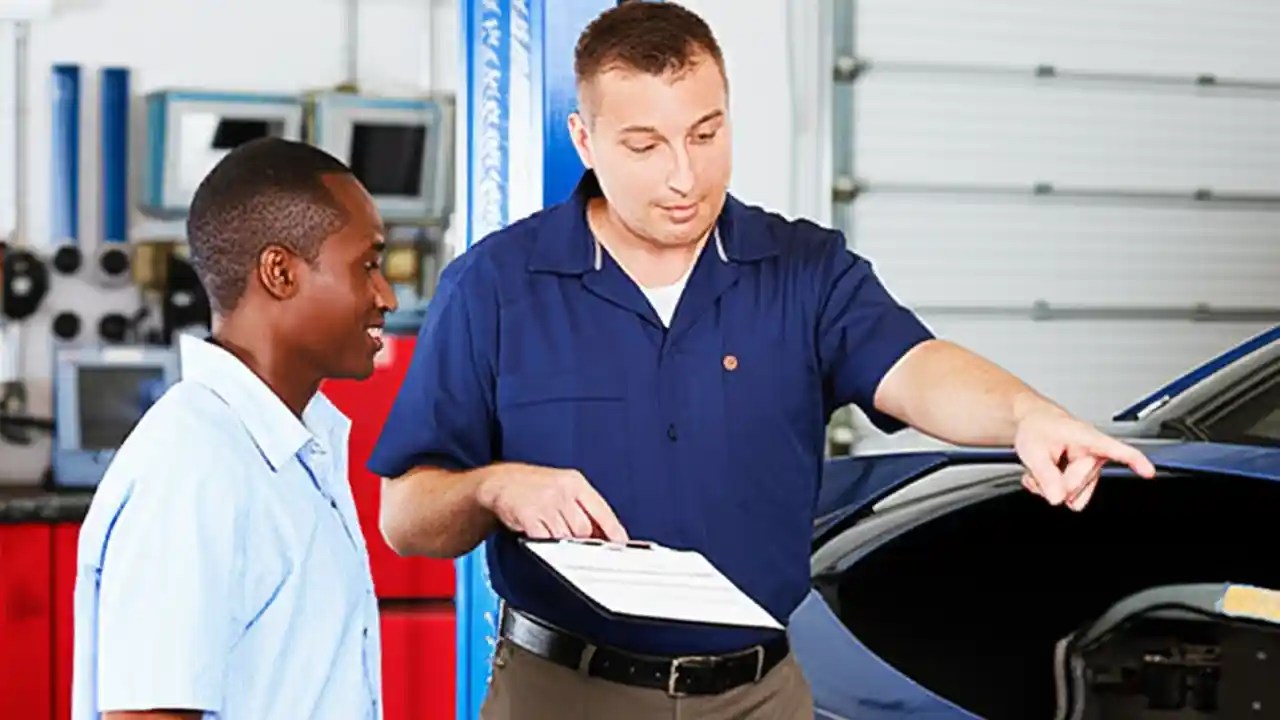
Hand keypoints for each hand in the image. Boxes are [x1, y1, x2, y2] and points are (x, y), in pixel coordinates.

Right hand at [477, 464, 628, 541]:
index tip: (620, 543)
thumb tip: (606, 532)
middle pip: (584, 528)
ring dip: (562, 542)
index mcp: (575, 483)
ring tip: (553, 531)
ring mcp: (544, 503)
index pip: (601, 510)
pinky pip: (545, 540)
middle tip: (576, 540)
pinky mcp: (528, 517)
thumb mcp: (565, 486)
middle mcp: (561, 491)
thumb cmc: (535, 486)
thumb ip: (585, 506)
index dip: (613, 529)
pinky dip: (545, 542)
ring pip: (566, 537)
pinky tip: (541, 534)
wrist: (500, 482)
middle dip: (582, 539)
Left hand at [1014, 405, 1156, 510]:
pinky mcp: (1079, 474)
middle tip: (1041, 465)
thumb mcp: (1034, 449)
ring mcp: (1085, 465)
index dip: (1134, 461)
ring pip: (1072, 492)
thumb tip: (1058, 498)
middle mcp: (1091, 453)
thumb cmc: (1035, 425)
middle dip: (1056, 480)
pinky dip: (1049, 488)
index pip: (1116, 450)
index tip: (1148, 471)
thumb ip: (1046, 475)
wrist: (1028, 421)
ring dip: (1050, 486)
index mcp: (1086, 438)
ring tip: (1039, 468)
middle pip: (1079, 484)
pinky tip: (1039, 476)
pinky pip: (1068, 494)